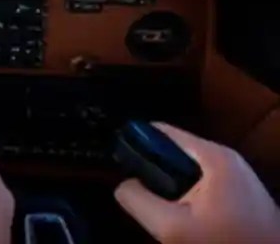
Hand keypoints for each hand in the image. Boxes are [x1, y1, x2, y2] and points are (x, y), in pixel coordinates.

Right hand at [114, 122, 279, 242]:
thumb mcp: (171, 228)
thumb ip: (137, 200)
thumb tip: (124, 185)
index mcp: (213, 155)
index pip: (160, 131)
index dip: (135, 145)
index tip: (118, 166)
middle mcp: (227, 158)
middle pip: (173, 153)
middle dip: (154, 173)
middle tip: (144, 199)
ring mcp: (238, 177)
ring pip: (187, 172)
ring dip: (171, 190)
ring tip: (165, 214)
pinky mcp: (242, 195)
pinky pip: (203, 187)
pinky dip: (189, 199)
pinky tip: (188, 223)